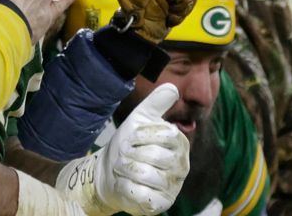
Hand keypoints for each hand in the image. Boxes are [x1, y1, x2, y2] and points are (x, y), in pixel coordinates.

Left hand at [55, 83, 189, 214]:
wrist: (111, 171)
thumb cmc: (129, 144)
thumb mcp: (140, 119)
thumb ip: (156, 103)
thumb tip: (173, 87)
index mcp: (180, 144)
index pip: (166, 134)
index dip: (141, 134)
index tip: (130, 136)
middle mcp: (181, 167)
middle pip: (156, 156)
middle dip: (130, 153)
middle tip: (123, 154)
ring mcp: (172, 187)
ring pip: (147, 175)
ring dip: (125, 169)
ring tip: (123, 168)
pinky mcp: (161, 204)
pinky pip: (142, 194)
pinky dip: (126, 186)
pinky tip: (125, 183)